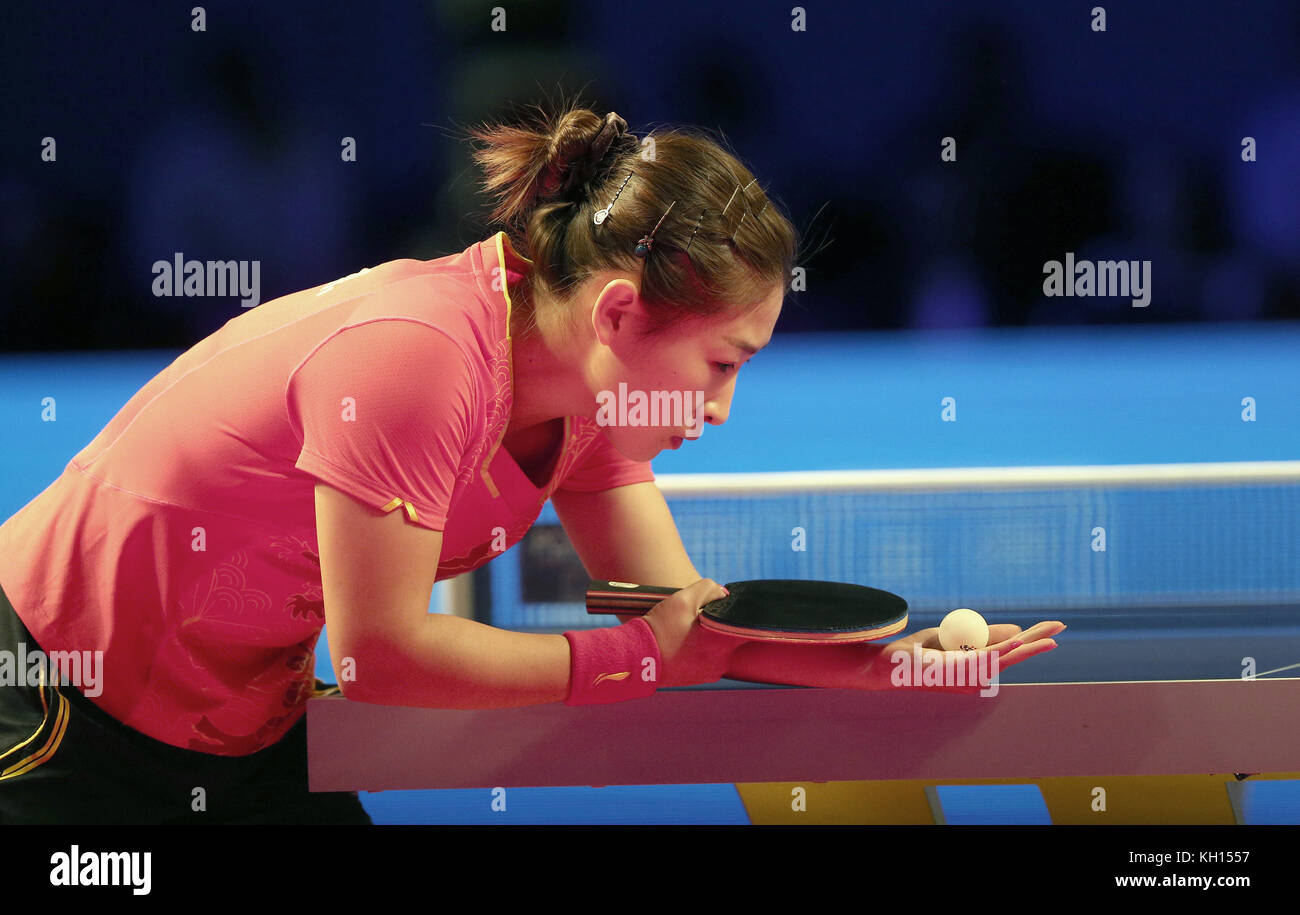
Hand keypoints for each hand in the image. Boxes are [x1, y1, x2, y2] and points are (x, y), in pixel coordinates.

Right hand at [640, 578, 745, 688]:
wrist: (636, 658)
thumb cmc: (660, 628)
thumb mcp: (682, 599)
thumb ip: (708, 589)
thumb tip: (723, 593)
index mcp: (722, 642)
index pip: (746, 626)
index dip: (739, 614)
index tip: (726, 608)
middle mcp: (721, 662)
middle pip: (731, 636)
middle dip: (719, 625)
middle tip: (698, 618)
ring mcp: (710, 673)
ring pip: (719, 648)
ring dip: (709, 639)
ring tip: (686, 631)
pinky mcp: (698, 679)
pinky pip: (707, 660)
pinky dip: (699, 651)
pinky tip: (682, 643)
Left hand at [861, 619, 1065, 691]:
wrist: (889, 663)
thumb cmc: (918, 653)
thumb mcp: (953, 636)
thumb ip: (984, 635)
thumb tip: (1017, 631)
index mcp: (975, 664)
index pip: (1009, 650)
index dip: (1032, 639)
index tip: (1053, 627)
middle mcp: (974, 672)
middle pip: (1013, 655)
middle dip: (1038, 641)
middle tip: (1061, 626)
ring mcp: (965, 672)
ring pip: (1005, 657)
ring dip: (1028, 645)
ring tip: (1051, 637)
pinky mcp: (953, 669)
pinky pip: (982, 658)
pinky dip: (1002, 649)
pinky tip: (1019, 642)